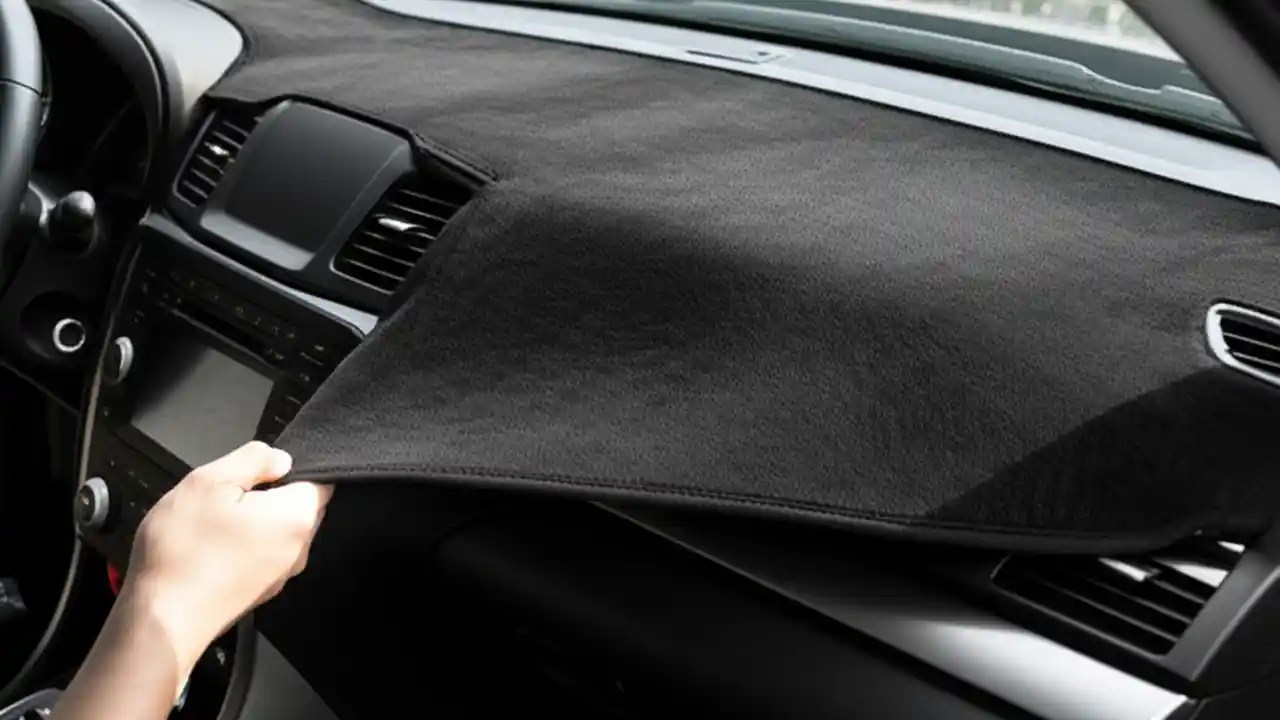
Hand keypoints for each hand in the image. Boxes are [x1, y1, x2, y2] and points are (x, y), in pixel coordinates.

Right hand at [120, 441, 331, 673]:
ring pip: (277, 531)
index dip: (290, 467)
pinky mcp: (260, 592)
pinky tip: (210, 548)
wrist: (162, 621)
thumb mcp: (209, 482)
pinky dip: (242, 546)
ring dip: (252, 521)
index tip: (258, 470)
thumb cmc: (184, 550)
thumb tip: (281, 459)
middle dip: (269, 494)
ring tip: (213, 523)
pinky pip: (261, 555)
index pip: (319, 478)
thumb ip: (252, 460)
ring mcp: (281, 574)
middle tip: (226, 496)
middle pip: (298, 506)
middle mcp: (299, 548)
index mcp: (296, 517)